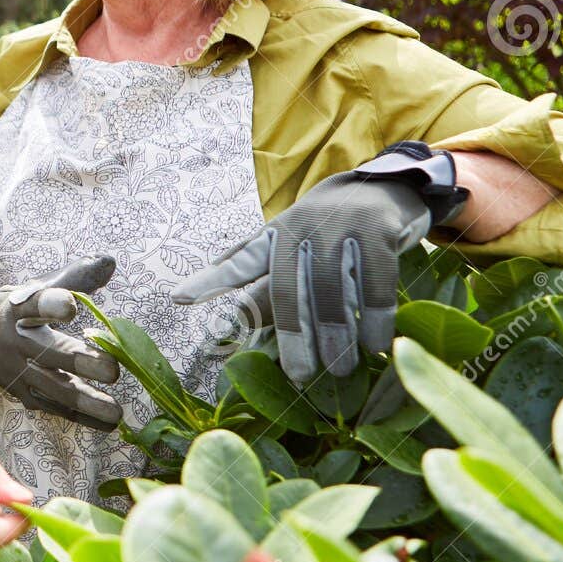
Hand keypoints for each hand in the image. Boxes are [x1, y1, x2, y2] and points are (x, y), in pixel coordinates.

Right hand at [0, 256, 122, 430]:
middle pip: (47, 353)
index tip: (72, 306)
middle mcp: (15, 342)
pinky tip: (109, 422)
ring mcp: (18, 373)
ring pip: (53, 389)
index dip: (51, 305)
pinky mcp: (25, 396)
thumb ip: (75, 278)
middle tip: (112, 371)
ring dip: (85, 401)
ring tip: (116, 411)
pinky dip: (82, 418)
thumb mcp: (36, 287)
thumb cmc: (19, 311)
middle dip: (79, 363)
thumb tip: (109, 261)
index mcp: (18, 309)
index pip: (33, 304)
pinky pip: (56, 409)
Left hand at [173, 167, 439, 384]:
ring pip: (331, 290)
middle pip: (289, 289)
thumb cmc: (324, 225)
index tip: (179, 299)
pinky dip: (375, 318)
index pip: (239, 261)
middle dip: (292, 335)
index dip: (210, 280)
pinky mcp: (376, 233)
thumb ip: (254, 266)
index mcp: (275, 235)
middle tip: (299, 375)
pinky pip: (375, 283)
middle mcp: (301, 230)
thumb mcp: (285, 238)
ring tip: (339, 369)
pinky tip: (375, 346)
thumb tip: (219, 299)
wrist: (383, 186)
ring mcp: (338, 229)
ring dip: (335, 334)